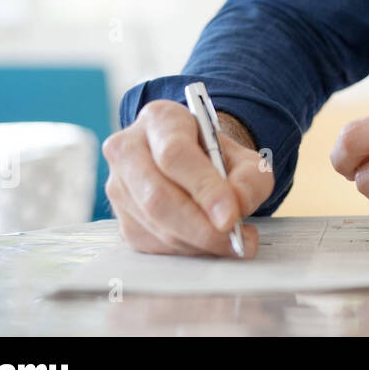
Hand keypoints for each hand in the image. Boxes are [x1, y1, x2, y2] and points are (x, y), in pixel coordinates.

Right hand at [103, 99, 273, 256]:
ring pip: (155, 224)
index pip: (175, 155)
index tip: (230, 217)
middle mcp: (128, 149)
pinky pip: (152, 244)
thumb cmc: (217, 156)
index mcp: (160, 119)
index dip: (204, 189)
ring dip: (197, 241)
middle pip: (157, 196)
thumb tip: (236, 208)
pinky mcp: (121, 219)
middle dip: (200, 226)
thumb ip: (250, 179)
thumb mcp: (245, 157)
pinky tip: (208, 243)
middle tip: (235, 239)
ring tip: (232, 241)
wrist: (193, 162)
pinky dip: (186, 249)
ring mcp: (118, 186)